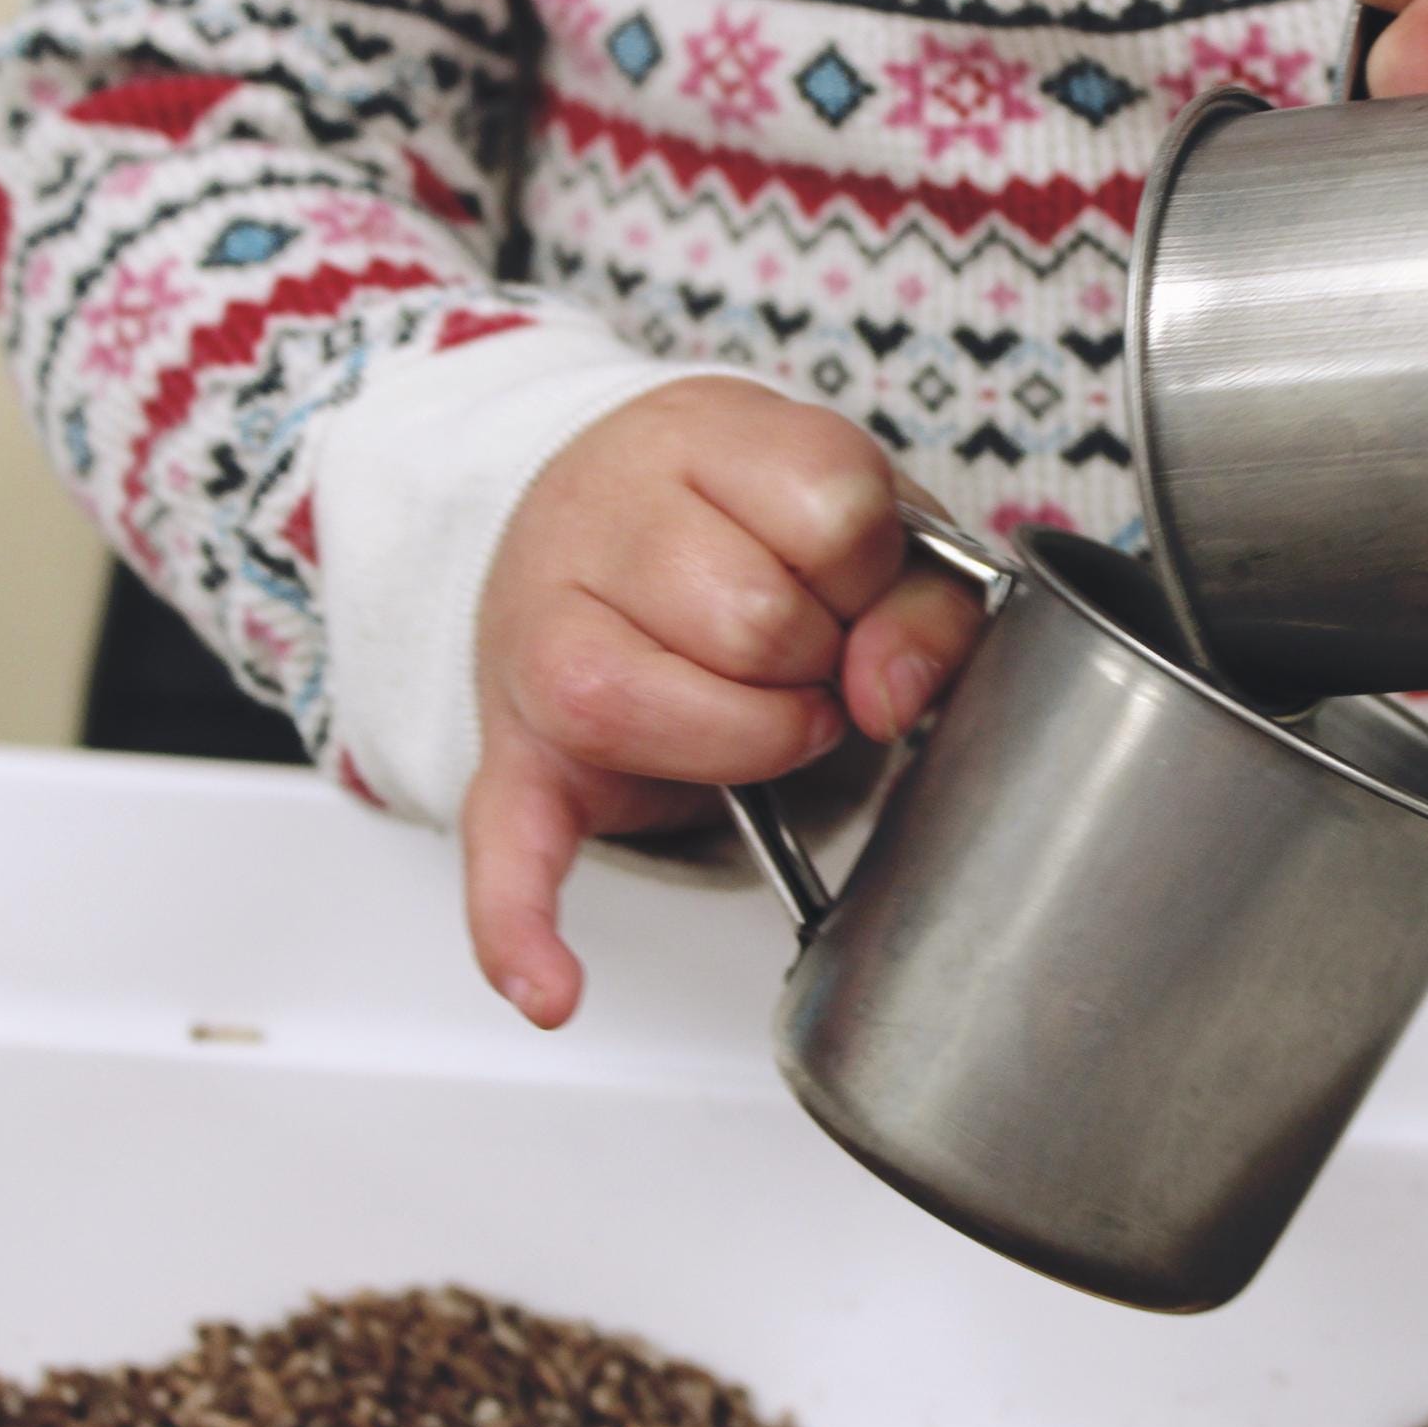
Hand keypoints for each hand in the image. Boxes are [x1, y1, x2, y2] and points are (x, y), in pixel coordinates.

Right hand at [463, 376, 984, 1027]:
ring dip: (744, 741)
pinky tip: (553, 989)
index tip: (849, 582)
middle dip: (811, 661)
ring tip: (743, 706)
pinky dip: (523, 925)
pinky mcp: (514, 751)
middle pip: (755, 619)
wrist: (588, 513)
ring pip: (659, 713)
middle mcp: (597, 522)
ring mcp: (539, 638)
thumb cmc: (744, 526)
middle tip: (793, 650)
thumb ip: (923, 596)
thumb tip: (894, 692)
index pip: (833, 509)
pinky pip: (504, 848)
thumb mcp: (859, 520)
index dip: (872, 570)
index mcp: (702, 437)